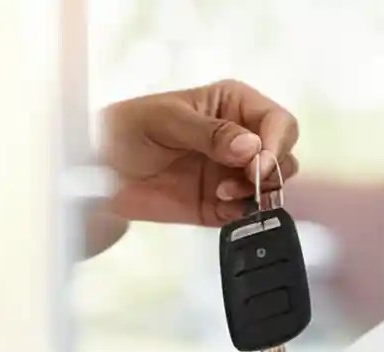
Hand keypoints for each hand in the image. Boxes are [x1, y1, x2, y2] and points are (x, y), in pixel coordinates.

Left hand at [100, 79, 299, 230]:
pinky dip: (242, 214)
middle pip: (285, 156)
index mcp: (233, 105)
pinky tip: (218, 206)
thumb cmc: (126, 130)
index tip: (260, 162)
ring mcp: (232, 173)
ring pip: (273, 188)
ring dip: (257, 194)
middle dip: (270, 172)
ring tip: (223, 193)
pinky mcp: (221, 206)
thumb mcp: (166, 121)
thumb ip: (210, 133)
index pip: (278, 122)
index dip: (277, 143)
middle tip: (242, 181)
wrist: (98, 171)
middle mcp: (240, 139)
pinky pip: (248, 214)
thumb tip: (250, 148)